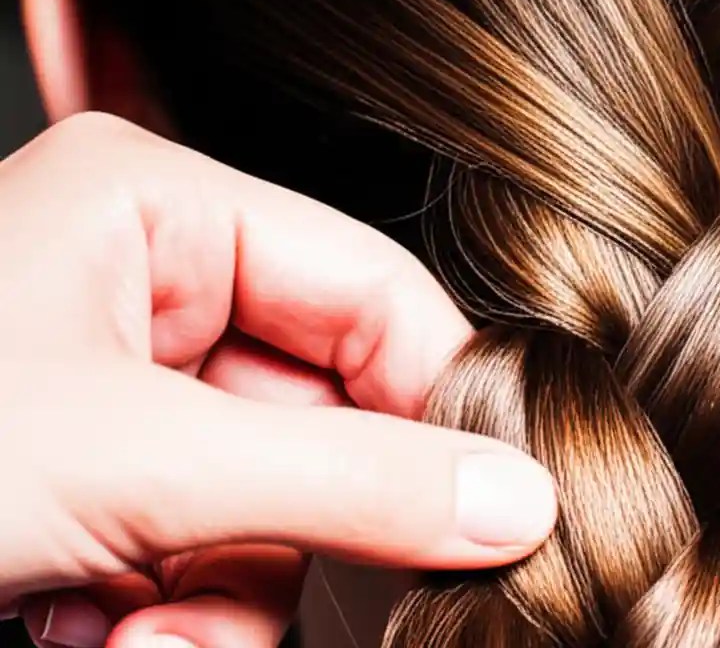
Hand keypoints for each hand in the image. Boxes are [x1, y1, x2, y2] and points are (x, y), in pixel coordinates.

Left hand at [0, 113, 556, 647]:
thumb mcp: (134, 465)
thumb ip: (349, 481)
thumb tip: (513, 500)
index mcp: (154, 213)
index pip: (371, 289)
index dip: (440, 394)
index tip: (498, 491)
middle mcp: (146, 293)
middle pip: (327, 416)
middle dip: (297, 534)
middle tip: (251, 593)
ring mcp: (126, 399)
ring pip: (275, 508)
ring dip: (229, 598)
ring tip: (140, 636)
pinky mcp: (105, 490)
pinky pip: (214, 556)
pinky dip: (181, 622)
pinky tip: (106, 636)